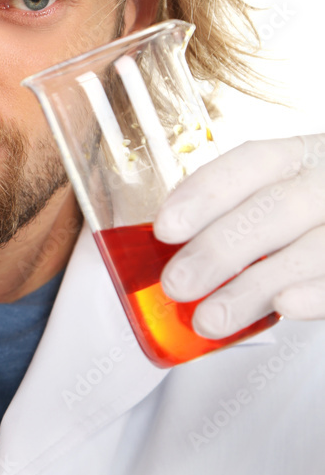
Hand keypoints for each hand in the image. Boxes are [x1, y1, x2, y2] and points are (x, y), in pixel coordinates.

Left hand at [153, 134, 324, 337]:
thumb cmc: (309, 214)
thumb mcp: (280, 197)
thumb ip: (238, 215)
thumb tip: (173, 253)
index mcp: (303, 156)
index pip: (253, 162)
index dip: (207, 192)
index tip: (165, 227)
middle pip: (276, 207)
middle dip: (220, 247)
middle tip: (177, 284)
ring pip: (310, 249)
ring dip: (254, 286)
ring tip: (210, 318)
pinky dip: (316, 294)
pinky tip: (284, 306)